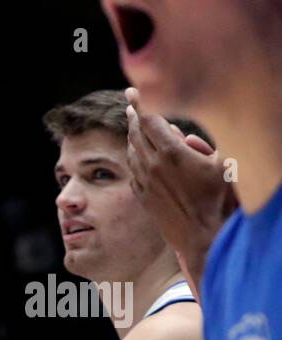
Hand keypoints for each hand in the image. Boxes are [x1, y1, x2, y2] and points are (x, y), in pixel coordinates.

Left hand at [125, 87, 236, 284]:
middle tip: (132, 104)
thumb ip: (203, 144)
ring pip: (132, 151)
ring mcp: (144, 182)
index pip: (150, 120)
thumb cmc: (218, 198)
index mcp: (171, 153)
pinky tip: (136, 153)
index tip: (131, 91)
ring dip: (133, 136)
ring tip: (135, 125)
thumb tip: (184, 137)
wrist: (201, 234)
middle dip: (134, 116)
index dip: (140, 103)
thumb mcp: (222, 164)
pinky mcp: (142, 196)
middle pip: (136, 133)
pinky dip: (133, 156)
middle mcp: (152, 166)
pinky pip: (132, 169)